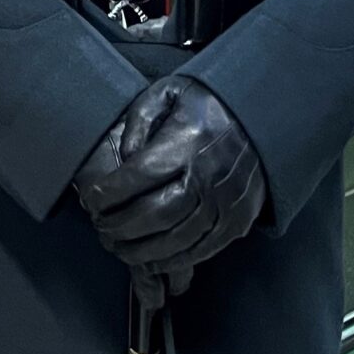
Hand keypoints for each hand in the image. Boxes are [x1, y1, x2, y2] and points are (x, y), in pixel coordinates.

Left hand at [72, 78, 265, 296]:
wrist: (261, 118)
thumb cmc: (205, 104)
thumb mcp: (168, 93)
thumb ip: (140, 119)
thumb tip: (125, 156)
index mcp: (187, 142)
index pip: (141, 174)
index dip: (111, 192)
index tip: (92, 200)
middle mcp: (208, 175)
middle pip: (157, 213)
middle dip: (122, 227)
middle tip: (101, 230)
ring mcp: (226, 202)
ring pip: (178, 239)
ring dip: (143, 250)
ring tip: (118, 248)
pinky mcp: (238, 221)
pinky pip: (202, 250)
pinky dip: (173, 261)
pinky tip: (151, 260)